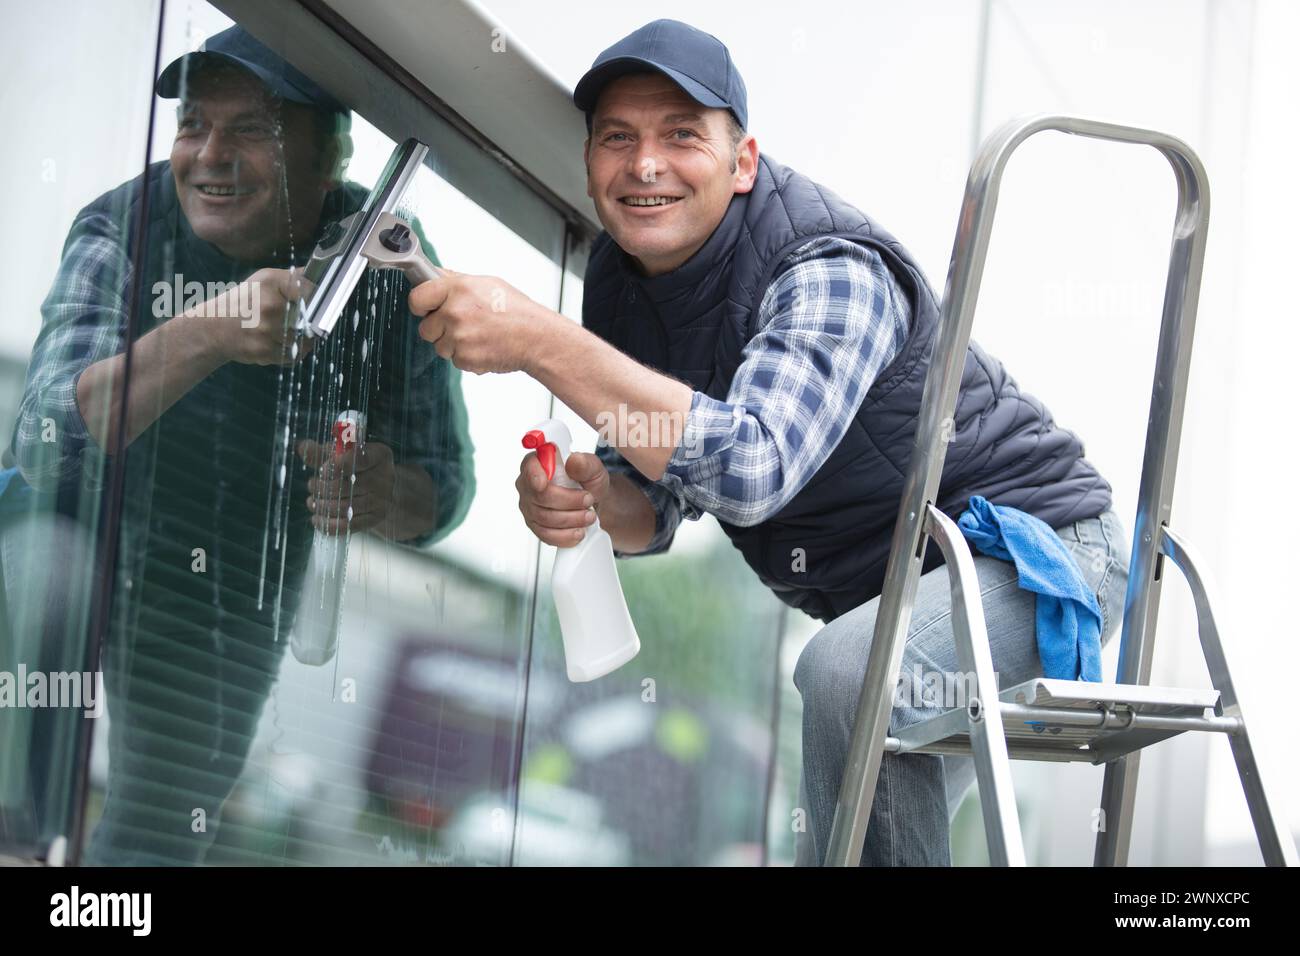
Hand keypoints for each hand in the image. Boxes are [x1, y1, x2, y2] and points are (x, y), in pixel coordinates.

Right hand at [200, 268, 316, 366]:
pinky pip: (294, 355)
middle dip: (313, 321)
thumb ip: (293, 279)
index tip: (324, 302)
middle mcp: (269, 305)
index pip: (311, 288)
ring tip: (291, 333)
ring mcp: (267, 330)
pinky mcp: (264, 350)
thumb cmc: (242, 303)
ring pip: (305, 339)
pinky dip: (292, 352)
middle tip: (309, 321)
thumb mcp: (264, 281)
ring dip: (303, 339)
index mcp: (270, 283)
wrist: (212, 328)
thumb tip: (322, 275)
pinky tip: (282, 344)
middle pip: (312, 317)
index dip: (321, 297)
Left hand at [296, 439, 396, 534]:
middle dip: (322, 487)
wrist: (380, 491)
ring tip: (312, 501)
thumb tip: (302, 447)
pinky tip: (316, 518)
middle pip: (347, 486)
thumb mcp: (342, 455)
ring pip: (343, 507)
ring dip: (322, 505)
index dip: (337, 465)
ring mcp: (382, 500)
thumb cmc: (356, 468)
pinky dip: (327, 524)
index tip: (322, 469)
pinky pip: (347, 525)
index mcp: (380, 455)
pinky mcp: (375, 519)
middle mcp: (386, 477)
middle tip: (312, 485)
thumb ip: (322, 452)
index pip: (359, 459)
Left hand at [408, 270, 546, 374]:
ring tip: (478, 336)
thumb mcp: (486, 284)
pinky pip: (455, 360)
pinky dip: (467, 356)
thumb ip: (456, 281)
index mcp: (458, 289)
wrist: (536, 338)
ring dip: (454, 344)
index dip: (420, 305)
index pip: (417, 297)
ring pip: (439, 346)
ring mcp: (458, 337)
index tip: (424, 308)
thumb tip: (434, 275)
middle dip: (439, 329)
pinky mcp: (465, 358)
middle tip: (461, 325)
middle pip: (425, 328)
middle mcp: (455, 312)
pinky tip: (484, 346)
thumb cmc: (516, 310)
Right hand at [516, 450, 607, 547]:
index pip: (529, 466)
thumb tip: (574, 461)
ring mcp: (529, 507)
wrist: (592, 504)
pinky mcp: (535, 526)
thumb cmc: (587, 482)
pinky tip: (577, 531)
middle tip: (588, 500)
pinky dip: (565, 535)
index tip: (544, 483)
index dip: (534, 475)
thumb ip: (585, 464)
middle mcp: (529, 485)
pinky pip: (546, 535)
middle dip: (568, 501)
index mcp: (538, 463)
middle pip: (539, 496)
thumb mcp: (593, 469)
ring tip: (588, 515)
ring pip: (544, 518)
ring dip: (571, 519)